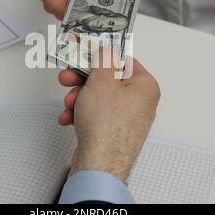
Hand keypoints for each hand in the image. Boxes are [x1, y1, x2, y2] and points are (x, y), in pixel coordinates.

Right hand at [36, 0, 95, 19]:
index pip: (55, 7)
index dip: (71, 8)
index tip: (86, 3)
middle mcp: (50, 1)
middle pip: (63, 16)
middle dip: (78, 13)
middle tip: (93, 8)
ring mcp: (59, 7)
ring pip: (71, 18)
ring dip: (83, 14)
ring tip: (95, 7)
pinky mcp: (69, 9)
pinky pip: (77, 16)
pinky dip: (85, 13)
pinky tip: (94, 7)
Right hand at [58, 58, 160, 181]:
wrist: (99, 163)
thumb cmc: (107, 127)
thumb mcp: (101, 80)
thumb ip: (103, 60)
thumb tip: (106, 51)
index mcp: (145, 86)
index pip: (123, 61)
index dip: (101, 58)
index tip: (86, 55)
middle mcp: (140, 102)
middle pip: (107, 81)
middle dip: (83, 81)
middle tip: (69, 78)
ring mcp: (127, 119)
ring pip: (98, 99)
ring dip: (79, 98)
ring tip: (70, 104)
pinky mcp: (113, 132)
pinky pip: (96, 115)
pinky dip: (81, 114)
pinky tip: (70, 118)